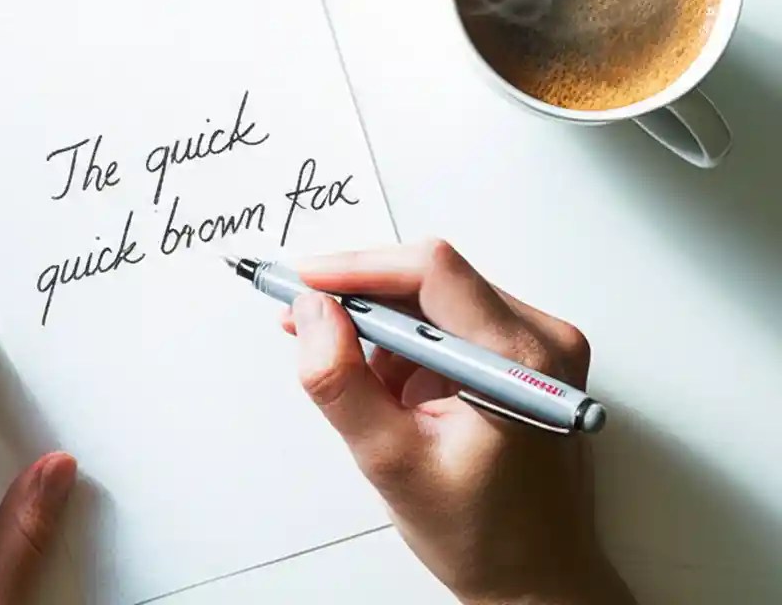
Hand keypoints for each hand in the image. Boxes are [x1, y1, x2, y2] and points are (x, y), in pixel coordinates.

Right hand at [284, 241, 634, 604]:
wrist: (538, 580)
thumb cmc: (488, 536)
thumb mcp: (391, 462)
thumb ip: (342, 382)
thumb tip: (311, 315)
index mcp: (521, 359)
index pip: (431, 273)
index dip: (357, 269)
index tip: (304, 284)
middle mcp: (541, 339)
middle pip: (431, 280)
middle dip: (360, 301)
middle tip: (303, 321)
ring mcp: (536, 347)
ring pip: (434, 302)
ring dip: (383, 334)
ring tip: (368, 396)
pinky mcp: (521, 357)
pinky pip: (448, 326)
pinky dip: (407, 351)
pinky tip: (395, 398)